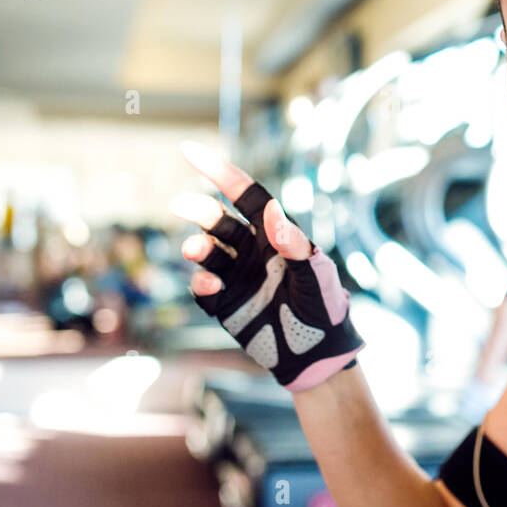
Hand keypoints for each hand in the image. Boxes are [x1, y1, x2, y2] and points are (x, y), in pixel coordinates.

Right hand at [170, 141, 363, 391]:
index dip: (218, 172)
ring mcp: (236, 276)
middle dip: (199, 210)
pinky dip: (201, 284)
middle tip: (180, 206)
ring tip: (195, 249)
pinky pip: (203, 288)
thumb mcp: (317, 276)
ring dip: (197, 246)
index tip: (189, 151)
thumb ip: (297, 246)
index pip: (244, 195)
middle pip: (219, 220)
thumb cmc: (326, 308)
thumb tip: (272, 213)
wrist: (318, 355)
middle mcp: (252, 250)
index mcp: (275, 234)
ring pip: (207, 252)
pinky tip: (211, 286)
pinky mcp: (225, 304)